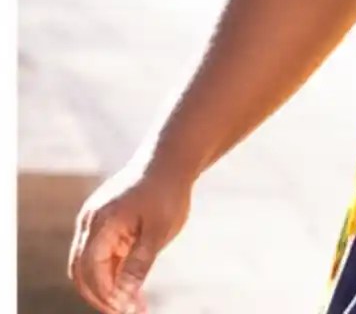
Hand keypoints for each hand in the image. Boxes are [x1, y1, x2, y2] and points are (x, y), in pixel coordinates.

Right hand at [68, 165, 192, 313]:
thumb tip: (124, 296)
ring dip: (108, 287)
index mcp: (101, 222)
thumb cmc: (167, 193)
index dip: (104, 293)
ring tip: (135, 307)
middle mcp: (90, 223)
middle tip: (127, 313)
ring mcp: (95, 223)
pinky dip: (115, 273)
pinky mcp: (105, 225)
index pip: (90, 268)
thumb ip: (139, 263)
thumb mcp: (159, 230)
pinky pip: (103, 255)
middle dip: (100, 296)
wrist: (170, 162)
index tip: (126, 310)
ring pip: (91, 265)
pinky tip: (135, 289)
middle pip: (81, 271)